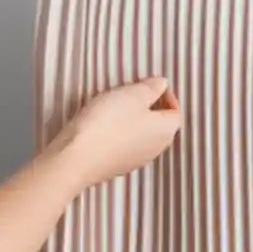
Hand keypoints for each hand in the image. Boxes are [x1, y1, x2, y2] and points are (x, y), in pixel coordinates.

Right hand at [49, 77, 181, 188]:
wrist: (75, 159)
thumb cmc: (108, 122)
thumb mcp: (133, 95)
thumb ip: (152, 88)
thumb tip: (163, 84)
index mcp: (167, 130)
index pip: (176, 111)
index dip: (166, 95)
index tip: (148, 85)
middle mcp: (157, 148)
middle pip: (161, 124)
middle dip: (150, 107)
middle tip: (132, 94)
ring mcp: (138, 160)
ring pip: (143, 135)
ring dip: (135, 120)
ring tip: (116, 107)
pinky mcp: (118, 167)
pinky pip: (127, 145)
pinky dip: (122, 133)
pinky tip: (105, 126)